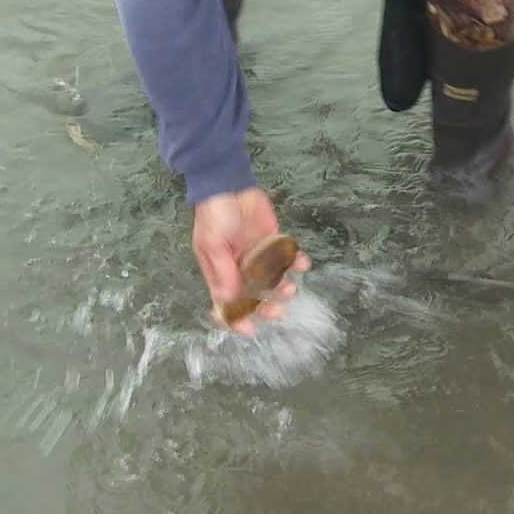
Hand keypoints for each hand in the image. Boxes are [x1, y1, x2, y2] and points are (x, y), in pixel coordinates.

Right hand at [191, 187, 310, 334]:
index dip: (236, 318)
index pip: (227, 303)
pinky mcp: (273, 242)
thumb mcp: (212, 244)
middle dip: (265, 307)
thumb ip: (222, 272)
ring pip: (273, 281)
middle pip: (254, 297)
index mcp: (220, 273)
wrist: (228, 184)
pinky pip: (286, 258)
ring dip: (282, 288)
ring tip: (289, 288)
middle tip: (277, 310)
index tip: (249, 329)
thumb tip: (226, 300)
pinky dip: (296, 263)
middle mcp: (240, 269)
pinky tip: (302, 263)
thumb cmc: (214, 215)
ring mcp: (258, 256)